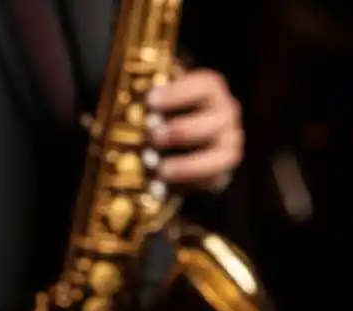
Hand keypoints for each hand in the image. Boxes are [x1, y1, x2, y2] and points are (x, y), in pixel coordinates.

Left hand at [145, 68, 243, 189]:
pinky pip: (215, 178)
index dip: (179, 93)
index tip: (151, 102)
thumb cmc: (162, 113)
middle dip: (183, 130)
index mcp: (210, 90)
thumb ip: (146, 104)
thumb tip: (123, 115)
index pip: (205, 86)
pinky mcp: (224, 170)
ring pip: (221, 155)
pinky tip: (168, 183)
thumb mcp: (156, 102)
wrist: (179, 139)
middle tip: (154, 137)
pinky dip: (192, 182)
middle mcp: (225, 114)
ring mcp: (229, 142)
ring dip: (190, 163)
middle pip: (216, 121)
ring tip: (161, 169)